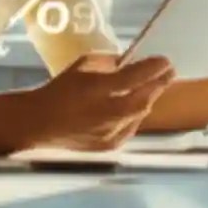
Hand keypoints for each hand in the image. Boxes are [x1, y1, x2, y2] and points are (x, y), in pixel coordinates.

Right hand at [30, 53, 174, 150]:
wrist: (39, 124)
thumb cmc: (59, 90)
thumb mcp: (82, 65)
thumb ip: (107, 62)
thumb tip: (126, 62)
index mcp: (100, 87)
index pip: (136, 76)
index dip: (154, 67)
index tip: (165, 61)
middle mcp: (110, 112)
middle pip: (144, 97)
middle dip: (158, 84)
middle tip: (169, 73)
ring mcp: (112, 132)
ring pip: (140, 113)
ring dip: (148, 99)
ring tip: (153, 88)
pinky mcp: (111, 145)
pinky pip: (131, 127)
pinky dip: (135, 116)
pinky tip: (136, 108)